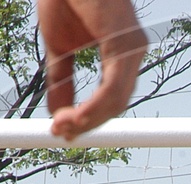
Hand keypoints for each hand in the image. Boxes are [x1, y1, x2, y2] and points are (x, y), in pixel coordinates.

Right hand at [40, 0, 146, 141]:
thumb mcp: (59, 50)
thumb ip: (61, 82)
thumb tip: (58, 116)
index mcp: (122, 55)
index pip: (112, 100)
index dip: (89, 120)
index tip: (63, 132)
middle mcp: (133, 53)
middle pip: (116, 106)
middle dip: (87, 125)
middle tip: (59, 133)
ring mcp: (131, 48)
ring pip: (115, 102)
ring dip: (87, 121)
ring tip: (62, 127)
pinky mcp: (124, 44)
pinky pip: (111, 89)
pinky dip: (92, 109)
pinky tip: (73, 117)